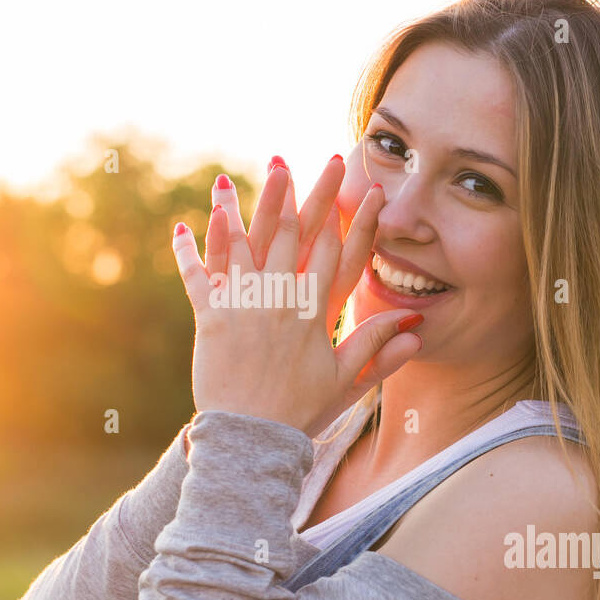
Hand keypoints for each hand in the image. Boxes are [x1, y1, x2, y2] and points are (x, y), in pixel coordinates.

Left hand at [172, 159, 423, 439]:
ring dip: (234, 210)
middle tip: (293, 160)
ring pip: (240, 247)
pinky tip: (184, 225)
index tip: (370, 190)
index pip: (339, 254)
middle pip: (291, 236)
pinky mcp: (211, 319)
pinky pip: (198, 278)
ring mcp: (244, 307)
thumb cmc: (298, 412)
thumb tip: (415, 326)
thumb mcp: (344, 380)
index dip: (356, 220)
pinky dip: (189, 252)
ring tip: (228, 178)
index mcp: (315, 313)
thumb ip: (376, 347)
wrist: (251, 440)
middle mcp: (281, 301)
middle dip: (295, 194)